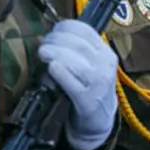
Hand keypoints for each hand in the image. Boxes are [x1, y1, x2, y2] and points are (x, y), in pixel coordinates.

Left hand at [38, 19, 117, 149]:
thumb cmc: (89, 89)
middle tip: (43, 45)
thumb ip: (77, 51)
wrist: (98, 122)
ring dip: (56, 53)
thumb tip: (52, 34)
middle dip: (56, 40)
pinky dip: (61, 73)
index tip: (52, 31)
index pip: (86, 31)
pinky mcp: (88, 101)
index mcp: (105, 53)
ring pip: (77, 62)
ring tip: (43, 53)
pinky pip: (73, 84)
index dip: (66, 27)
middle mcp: (105, 66)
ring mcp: (98, 84)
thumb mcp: (91, 66)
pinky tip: (52, 68)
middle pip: (79, 44)